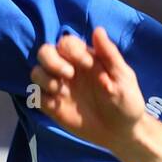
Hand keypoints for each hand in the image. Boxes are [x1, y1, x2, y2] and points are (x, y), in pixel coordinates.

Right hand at [31, 28, 146, 151]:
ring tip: (61, 92)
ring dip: (44, 79)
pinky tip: (58, 106)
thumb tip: (98, 30)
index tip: (88, 66)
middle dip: (51, 61)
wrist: (120, 132)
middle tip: (68, 75)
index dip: (72, 51)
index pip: (66, 43)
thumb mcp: (123, 77)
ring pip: (36, 72)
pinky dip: (42, 98)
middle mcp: (68, 70)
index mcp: (85, 58)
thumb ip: (110, 54)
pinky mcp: (53, 107)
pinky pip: (36, 96)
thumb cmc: (126, 101)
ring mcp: (59, 88)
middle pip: (45, 52)